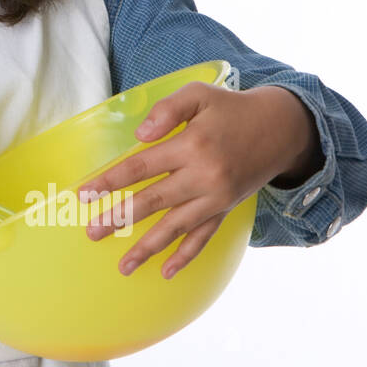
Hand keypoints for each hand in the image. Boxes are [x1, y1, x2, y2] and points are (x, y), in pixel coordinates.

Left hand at [75, 82, 319, 279]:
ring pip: (176, 227)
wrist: (281, 130)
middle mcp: (204, 177)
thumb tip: (139, 135)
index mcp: (192, 146)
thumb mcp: (199, 95)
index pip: (141, 167)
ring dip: (147, 248)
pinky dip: (186, 256)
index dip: (111, 181)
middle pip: (153, 202)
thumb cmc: (231, 109)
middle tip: (92, 233)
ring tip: (123, 266)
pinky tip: (166, 271)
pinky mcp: (225, 210)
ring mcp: (216, 198)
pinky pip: (204, 237)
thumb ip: (167, 110)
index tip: (84, 194)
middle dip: (119, 219)